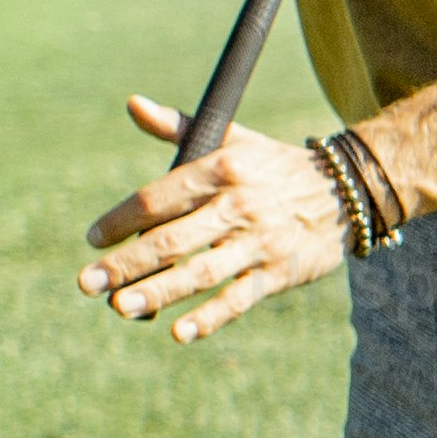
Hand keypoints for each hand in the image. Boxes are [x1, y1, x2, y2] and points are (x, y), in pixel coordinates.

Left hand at [83, 93, 352, 340]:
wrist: (349, 191)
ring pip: (201, 272)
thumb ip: (179, 126)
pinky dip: (210, 317)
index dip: (120, 220)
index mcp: (222, 170)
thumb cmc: (274, 167)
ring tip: (120, 307)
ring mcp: (260, 242)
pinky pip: (240, 299)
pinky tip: (180, 332)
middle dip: (125, 264)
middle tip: (87, 283)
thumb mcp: (233, 139)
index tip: (93, 239)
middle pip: (171, 240)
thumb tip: (132, 105)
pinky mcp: (280, 273)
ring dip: (158, 292)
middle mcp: (239, 206)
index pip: (158, 198)